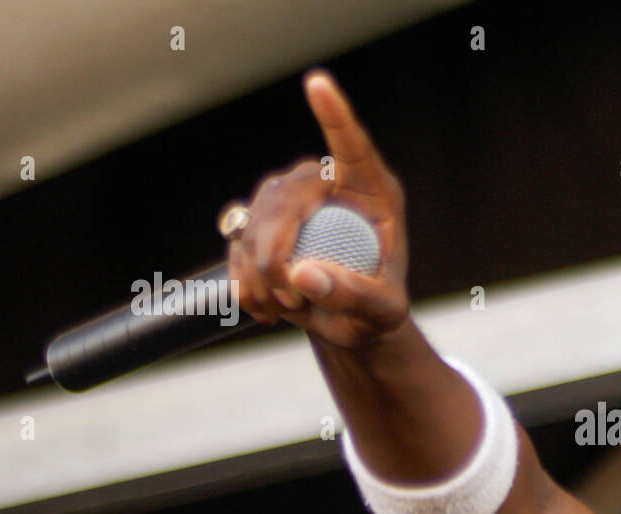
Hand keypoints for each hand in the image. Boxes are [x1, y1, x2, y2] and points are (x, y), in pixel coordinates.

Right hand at [226, 69, 410, 349]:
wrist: (349, 324)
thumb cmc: (377, 310)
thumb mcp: (382, 311)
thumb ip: (353, 295)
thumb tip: (302, 274)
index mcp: (372, 190)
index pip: (352, 147)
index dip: (334, 116)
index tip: (318, 82)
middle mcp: (328, 183)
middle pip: (287, 197)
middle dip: (276, 252)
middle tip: (292, 298)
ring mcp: (290, 198)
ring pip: (255, 220)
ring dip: (261, 272)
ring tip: (288, 307)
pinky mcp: (260, 221)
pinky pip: (238, 243)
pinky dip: (245, 281)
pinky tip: (265, 308)